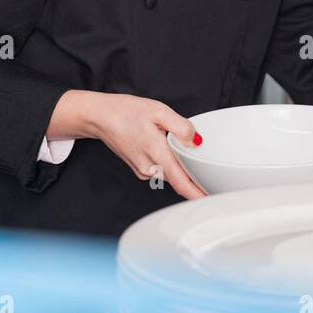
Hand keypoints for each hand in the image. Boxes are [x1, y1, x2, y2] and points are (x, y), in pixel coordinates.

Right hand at [52, 90, 206, 199]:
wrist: (99, 117)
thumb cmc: (125, 112)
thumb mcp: (158, 111)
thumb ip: (181, 127)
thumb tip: (196, 141)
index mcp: (156, 153)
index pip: (182, 183)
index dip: (198, 195)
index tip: (213, 201)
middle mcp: (149, 168)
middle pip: (179, 179)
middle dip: (192, 176)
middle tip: (206, 169)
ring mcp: (142, 170)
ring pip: (169, 173)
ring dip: (178, 166)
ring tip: (176, 146)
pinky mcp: (139, 169)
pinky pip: (160, 170)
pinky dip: (167, 162)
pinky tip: (163, 146)